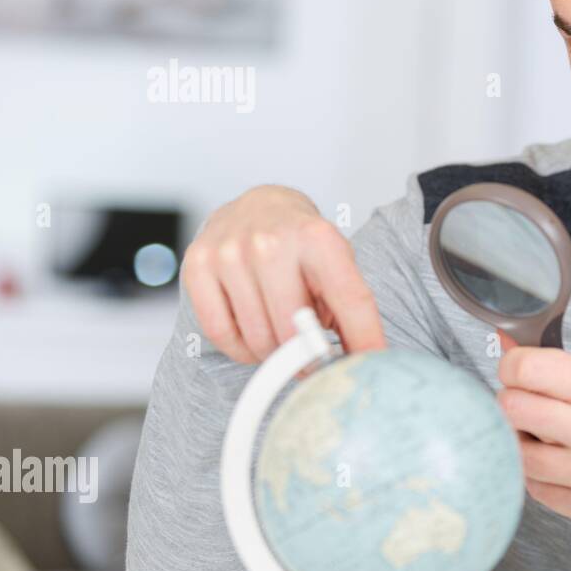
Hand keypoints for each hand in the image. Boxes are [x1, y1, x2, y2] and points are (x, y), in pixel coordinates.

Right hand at [181, 184, 385, 363]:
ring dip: (273, 353)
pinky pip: (220, 333)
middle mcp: (271, 242)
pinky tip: (253, 337)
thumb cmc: (301, 242)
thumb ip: (349, 306)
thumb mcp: (336, 262)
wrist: (258, 206)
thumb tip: (364, 357)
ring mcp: (230, 252)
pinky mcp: (198, 265)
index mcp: (317, 237)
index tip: (373, 364)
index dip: (365, 339)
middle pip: (293, 331)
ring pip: (257, 338)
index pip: (350, 299)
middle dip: (307, 356)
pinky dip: (240, 349)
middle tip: (311, 357)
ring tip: (281, 335)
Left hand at [496, 336, 570, 532]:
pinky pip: (533, 486)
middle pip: (512, 409)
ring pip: (517, 452)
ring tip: (546, 439)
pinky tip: (561, 465)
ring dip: (523, 443)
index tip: (516, 376)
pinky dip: (540, 474)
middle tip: (527, 408)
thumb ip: (560, 366)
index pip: (526, 369)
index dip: (510, 369)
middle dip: (512, 405)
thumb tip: (504, 348)